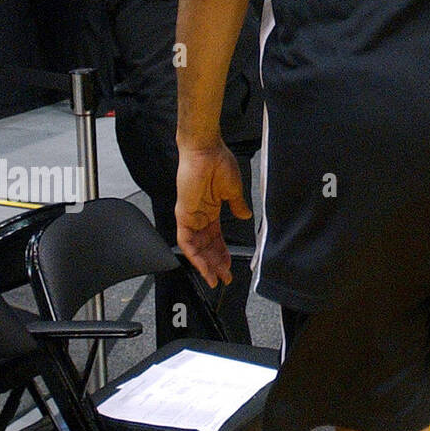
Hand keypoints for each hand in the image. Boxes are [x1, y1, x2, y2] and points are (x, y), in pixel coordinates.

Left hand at [176, 142, 252, 287]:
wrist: (206, 152)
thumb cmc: (219, 164)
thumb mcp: (233, 190)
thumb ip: (237, 205)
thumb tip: (246, 216)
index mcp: (211, 210)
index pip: (216, 238)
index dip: (223, 253)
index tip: (230, 267)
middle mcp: (199, 216)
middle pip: (206, 247)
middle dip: (215, 264)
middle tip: (224, 278)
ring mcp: (190, 216)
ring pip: (195, 248)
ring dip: (205, 264)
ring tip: (215, 278)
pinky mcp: (183, 214)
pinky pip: (186, 240)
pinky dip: (194, 255)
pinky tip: (203, 266)